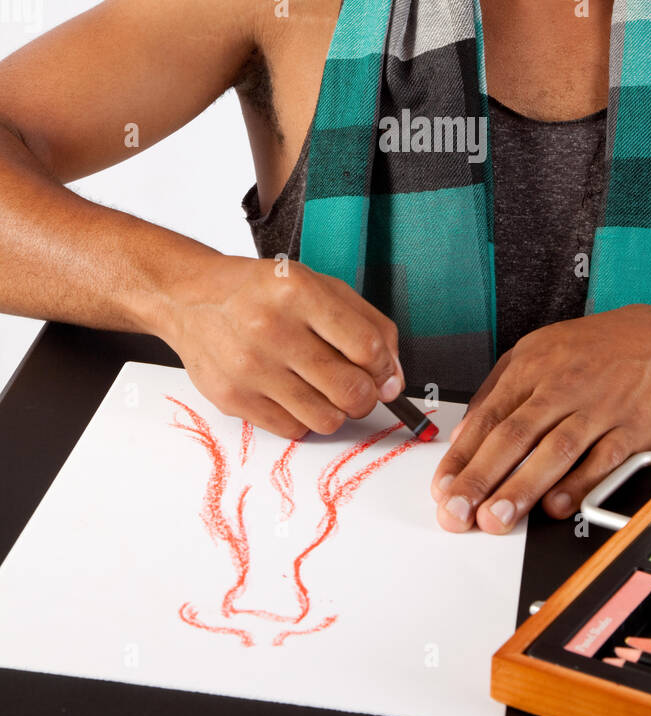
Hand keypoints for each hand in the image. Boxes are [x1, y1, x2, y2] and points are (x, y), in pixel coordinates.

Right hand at [156, 254, 403, 439]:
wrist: (191, 298)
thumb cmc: (262, 291)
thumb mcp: (319, 285)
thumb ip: (367, 324)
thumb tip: (394, 377)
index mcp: (298, 293)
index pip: (367, 347)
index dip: (386, 368)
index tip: (385, 373)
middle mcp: (272, 330)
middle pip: (350, 390)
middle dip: (366, 395)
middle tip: (358, 386)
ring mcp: (250, 368)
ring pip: (326, 419)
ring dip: (337, 410)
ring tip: (325, 389)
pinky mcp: (233, 398)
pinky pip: (293, 429)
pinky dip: (304, 418)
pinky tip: (295, 393)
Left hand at [430, 304, 650, 532]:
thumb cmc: (587, 350)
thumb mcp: (532, 352)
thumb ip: (494, 393)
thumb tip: (463, 435)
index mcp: (531, 368)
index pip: (487, 418)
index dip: (462, 457)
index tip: (443, 489)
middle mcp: (561, 388)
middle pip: (515, 435)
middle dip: (482, 477)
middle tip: (459, 512)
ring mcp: (597, 409)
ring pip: (555, 450)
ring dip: (523, 487)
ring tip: (496, 518)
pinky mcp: (631, 429)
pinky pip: (603, 460)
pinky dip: (579, 484)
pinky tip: (555, 506)